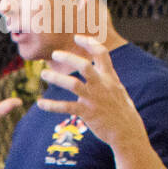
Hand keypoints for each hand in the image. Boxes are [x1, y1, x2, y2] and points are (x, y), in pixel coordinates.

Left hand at [36, 35, 144, 151]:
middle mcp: (102, 85)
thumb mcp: (117, 89)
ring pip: (73, 84)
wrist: (127, 131)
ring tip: (44, 73)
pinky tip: (40, 103)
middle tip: (55, 53)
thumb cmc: (122, 110)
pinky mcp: (87, 113)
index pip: (101, 53)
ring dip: (56, 78)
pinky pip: (66, 107)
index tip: (77, 37)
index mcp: (110, 77)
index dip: (89, 43)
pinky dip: (52, 105)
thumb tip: (99, 70)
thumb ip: (107, 78)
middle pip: (84, 65)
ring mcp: (94, 98)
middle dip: (68, 57)